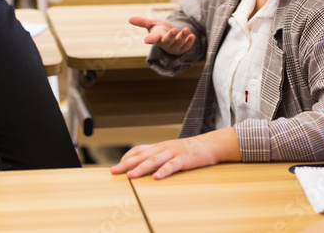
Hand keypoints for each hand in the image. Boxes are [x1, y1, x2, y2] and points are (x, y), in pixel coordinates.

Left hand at [110, 129, 239, 178]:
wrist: (209, 144)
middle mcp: (164, 148)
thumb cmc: (189, 150)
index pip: (139, 150)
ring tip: (131, 175)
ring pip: (154, 160)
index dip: (127, 157)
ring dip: (141, 168)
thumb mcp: (170, 150)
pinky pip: (172, 166)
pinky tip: (157, 178)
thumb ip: (158, 155)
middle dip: (127, 164)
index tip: (117, 165)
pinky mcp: (184, 159)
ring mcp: (173, 153)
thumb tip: (143, 162)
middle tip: (114, 171)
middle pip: (142, 156)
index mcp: (159, 147)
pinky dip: (164, 171)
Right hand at [129, 15, 195, 54]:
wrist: (169, 34)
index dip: (149, 39)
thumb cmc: (158, 28)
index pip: (152, 38)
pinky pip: (186, 46)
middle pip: (167, 41)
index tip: (146, 40)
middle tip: (175, 29)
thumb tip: (129, 19)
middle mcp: (164, 43)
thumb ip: (142, 21)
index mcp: (156, 37)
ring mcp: (173, 46)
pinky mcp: (182, 48)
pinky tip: (192, 35)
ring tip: (186, 29)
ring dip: (183, 36)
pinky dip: (189, 42)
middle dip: (171, 36)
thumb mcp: (151, 23)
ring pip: (178, 43)